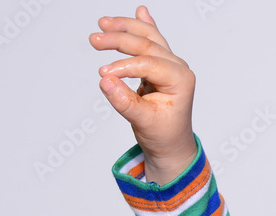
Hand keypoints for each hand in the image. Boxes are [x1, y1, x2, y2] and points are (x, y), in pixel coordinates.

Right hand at [89, 6, 196, 183]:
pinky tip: (141, 12)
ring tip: (103, 24)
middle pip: (146, 44)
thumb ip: (125, 101)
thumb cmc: (163, 134)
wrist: (172, 143)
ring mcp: (170, 64)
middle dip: (119, 39)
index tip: (103, 73)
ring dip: (125, 28)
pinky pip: (152, 41)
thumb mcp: (143, 121)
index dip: (124, 66)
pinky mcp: (160, 65)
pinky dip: (142, 27)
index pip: (148, 63)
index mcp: (181, 79)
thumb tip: (105, 81)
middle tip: (94, 39)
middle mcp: (178, 68)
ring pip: (148, 37)